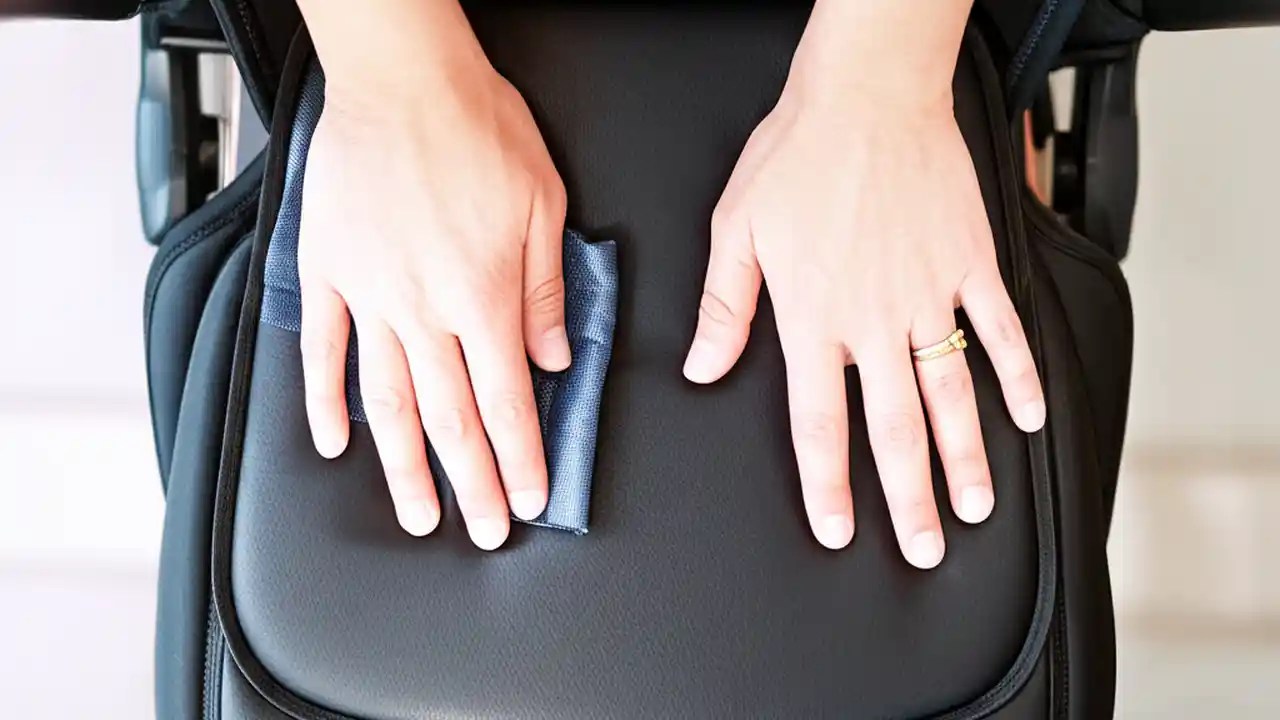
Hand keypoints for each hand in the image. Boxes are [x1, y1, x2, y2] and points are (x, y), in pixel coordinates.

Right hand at [296, 41, 568, 549]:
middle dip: (473, 484)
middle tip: (485, 530)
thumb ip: (547, 288)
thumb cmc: (476, 127)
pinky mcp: (328, 272)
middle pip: (450, 418)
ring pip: (386, 403)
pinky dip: (325, 401)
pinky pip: (323, 351)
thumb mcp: (544, 203)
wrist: (403, 77)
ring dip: (404, 467)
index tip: (530, 500)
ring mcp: (368, 295)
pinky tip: (334, 441)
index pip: (507, 401)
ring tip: (417, 514)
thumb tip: (554, 356)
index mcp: (482, 294)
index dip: (520, 461)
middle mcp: (423, 308)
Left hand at [684, 34, 1044, 567]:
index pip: (818, 423)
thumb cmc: (798, 155)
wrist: (866, 95)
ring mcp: (930, 295)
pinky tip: (1027, 416)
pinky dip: (1017, 375)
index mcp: (814, 318)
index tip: (839, 530)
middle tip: (925, 548)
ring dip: (966, 457)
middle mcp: (874, 320)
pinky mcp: (970, 264)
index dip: (828, 485)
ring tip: (976, 506)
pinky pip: (1000, 331)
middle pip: (894, 428)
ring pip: (951, 394)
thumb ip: (725, 308)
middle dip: (908, 498)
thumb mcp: (738, 230)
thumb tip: (705, 368)